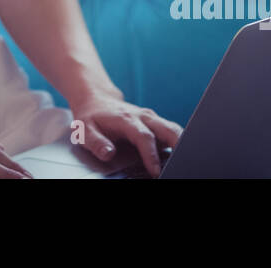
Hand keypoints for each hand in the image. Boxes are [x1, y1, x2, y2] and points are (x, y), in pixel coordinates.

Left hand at [68, 91, 183, 176]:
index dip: (151, 155)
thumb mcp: (85, 130)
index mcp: (126, 119)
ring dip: (182, 143)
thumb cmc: (92, 117)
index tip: (155, 171)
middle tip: (183, 164)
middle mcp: (143, 117)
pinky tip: (181, 156)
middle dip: (179, 145)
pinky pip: (171, 131)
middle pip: (168, 129)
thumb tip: (108, 154)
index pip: (144, 137)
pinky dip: (179, 142)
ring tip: (186, 160)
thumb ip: (96, 143)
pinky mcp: (155, 122)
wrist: (96, 99)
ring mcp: (151, 119)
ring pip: (173, 129)